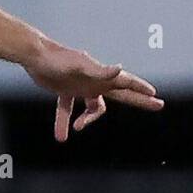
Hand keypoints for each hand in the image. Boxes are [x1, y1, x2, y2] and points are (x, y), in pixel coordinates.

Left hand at [22, 39, 163, 142]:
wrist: (34, 56)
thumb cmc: (58, 59)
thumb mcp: (80, 66)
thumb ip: (100, 70)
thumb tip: (120, 68)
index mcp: (101, 74)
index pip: (127, 81)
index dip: (141, 88)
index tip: (155, 94)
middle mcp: (94, 81)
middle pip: (121, 93)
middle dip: (139, 100)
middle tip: (158, 105)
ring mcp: (80, 86)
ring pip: (92, 107)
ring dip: (87, 119)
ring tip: (77, 128)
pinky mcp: (64, 90)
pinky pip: (67, 109)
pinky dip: (64, 122)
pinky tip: (61, 136)